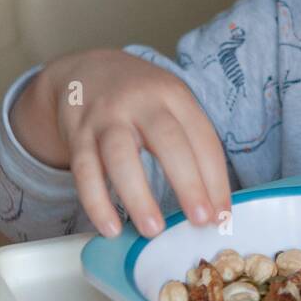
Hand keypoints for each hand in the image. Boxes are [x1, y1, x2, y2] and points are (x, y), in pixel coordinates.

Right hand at [24, 49, 231, 237]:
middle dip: (188, 184)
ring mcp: (106, 117)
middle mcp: (141, 103)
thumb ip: (190, 146)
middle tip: (201, 221)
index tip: (222, 216)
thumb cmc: (140, 101)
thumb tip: (212, 206)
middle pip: (168, 141)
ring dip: (138, 196)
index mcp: (174, 97)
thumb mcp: (170, 105)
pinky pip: (85, 171)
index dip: (216, 180)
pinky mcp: (77, 134)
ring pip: (121, 157)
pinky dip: (96, 202)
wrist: (84, 71)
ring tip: (153, 230)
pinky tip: (110, 228)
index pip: (202, 139)